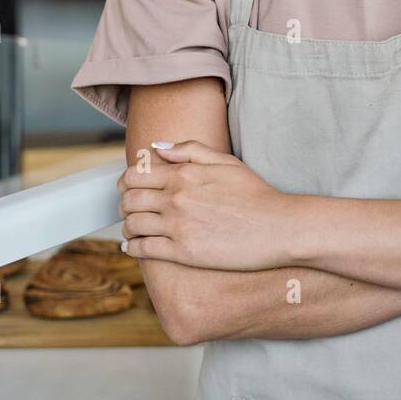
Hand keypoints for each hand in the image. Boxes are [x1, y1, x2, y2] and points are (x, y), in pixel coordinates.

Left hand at [118, 140, 293, 270]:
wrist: (277, 227)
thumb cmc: (255, 194)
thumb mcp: (225, 161)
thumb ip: (189, 150)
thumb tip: (157, 146)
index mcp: (184, 174)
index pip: (135, 174)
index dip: (126, 180)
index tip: (128, 186)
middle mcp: (176, 199)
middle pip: (129, 199)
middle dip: (123, 202)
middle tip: (127, 206)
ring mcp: (178, 227)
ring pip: (133, 224)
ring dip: (127, 225)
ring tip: (131, 226)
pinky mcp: (183, 253)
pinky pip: (145, 249)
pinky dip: (132, 247)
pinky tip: (132, 246)